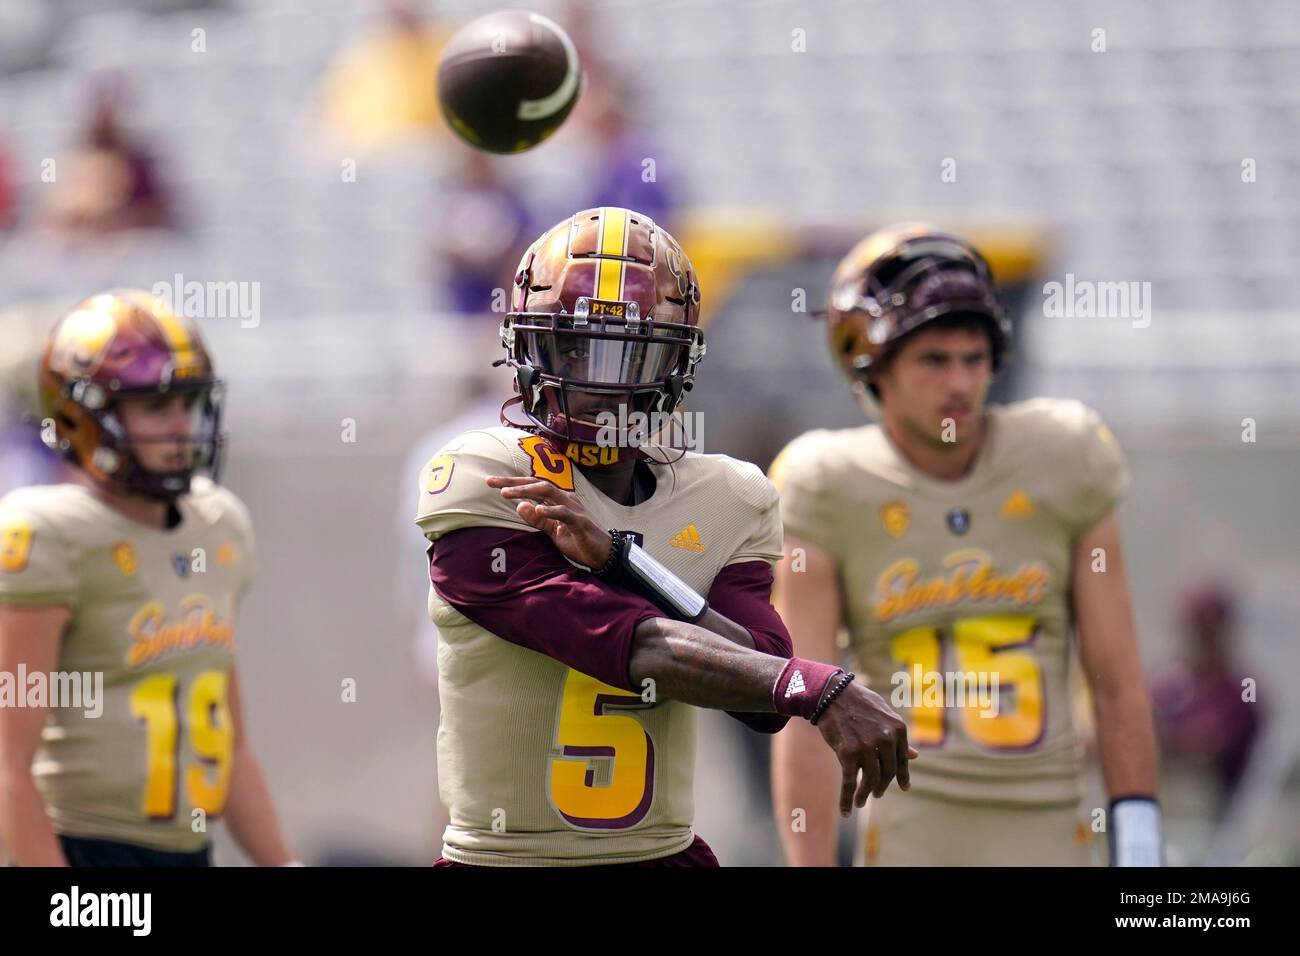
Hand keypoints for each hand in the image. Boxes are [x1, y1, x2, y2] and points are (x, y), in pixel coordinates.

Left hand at [487, 476, 612, 568]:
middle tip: (491, 483)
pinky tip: (537, 509)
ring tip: (507, 494)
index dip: (511, 483)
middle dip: (513, 482)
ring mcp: (573, 508)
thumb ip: (536, 520)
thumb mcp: (552, 531)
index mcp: (557, 500)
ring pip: (549, 492)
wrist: (603, 554)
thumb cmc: (577, 540)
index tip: (490, 482)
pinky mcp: (580, 522)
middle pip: (537, 483)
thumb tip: (518, 506)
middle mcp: (565, 498)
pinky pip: (564, 512)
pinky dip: (551, 510)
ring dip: (527, 491)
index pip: (531, 486)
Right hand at [813, 681, 917, 814]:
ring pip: (869, 781)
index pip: (901, 760)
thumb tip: (915, 756)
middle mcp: (886, 739)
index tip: (903, 787)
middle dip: (881, 786)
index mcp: (898, 729)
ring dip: (865, 795)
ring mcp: (867, 748)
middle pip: (886, 773)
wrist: (831, 693)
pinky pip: (849, 783)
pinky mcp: (848, 754)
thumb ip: (897, 735)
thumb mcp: (883, 714)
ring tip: (861, 802)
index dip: (902, 776)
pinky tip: (846, 811)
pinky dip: (847, 799)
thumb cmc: (858, 702)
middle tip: (876, 794)